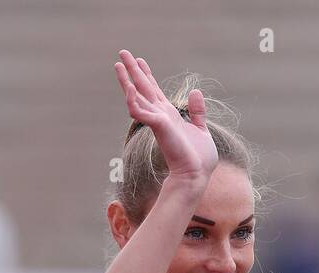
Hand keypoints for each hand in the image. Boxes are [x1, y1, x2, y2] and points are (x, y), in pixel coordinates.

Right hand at [113, 49, 216, 181]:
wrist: (197, 174)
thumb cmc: (199, 158)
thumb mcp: (201, 128)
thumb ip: (197, 111)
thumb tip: (195, 91)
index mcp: (168, 115)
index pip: (154, 90)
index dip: (147, 74)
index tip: (140, 60)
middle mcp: (160, 115)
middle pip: (142, 87)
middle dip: (132, 70)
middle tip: (122, 52)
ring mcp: (156, 120)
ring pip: (136, 96)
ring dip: (126, 80)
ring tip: (118, 64)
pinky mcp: (157, 126)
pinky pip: (140, 111)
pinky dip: (133, 99)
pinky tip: (129, 87)